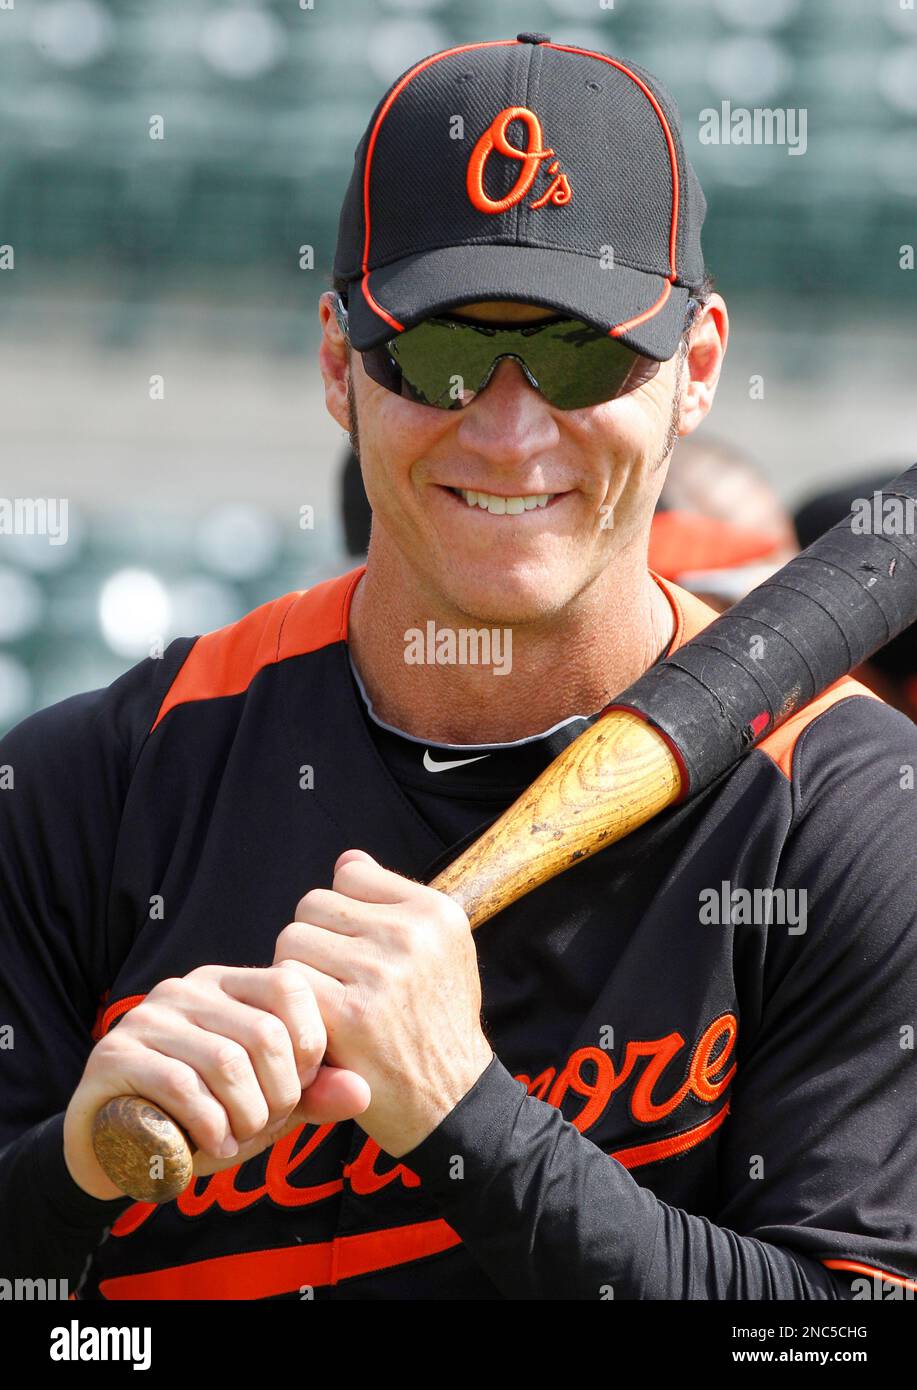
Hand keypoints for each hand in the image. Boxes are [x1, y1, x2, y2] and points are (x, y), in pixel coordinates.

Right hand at [63, 961, 370, 1199]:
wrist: (115, 1146)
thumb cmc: (202, 1118)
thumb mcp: (267, 1106)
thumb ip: (314, 1095)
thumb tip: (363, 1092)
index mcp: (231, 983)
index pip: (291, 986)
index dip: (310, 1045)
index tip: (300, 1090)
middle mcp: (190, 988)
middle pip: (265, 1033)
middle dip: (280, 1095)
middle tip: (268, 1125)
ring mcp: (151, 1016)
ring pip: (227, 1061)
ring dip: (245, 1116)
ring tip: (240, 1138)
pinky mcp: (116, 1053)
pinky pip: (182, 1086)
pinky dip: (210, 1126)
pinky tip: (214, 1146)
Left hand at [273, 850, 493, 1157]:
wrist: (453, 1103)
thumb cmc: (436, 1024)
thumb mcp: (443, 952)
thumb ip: (394, 904)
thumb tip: (347, 860)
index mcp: (436, 912)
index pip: (350, 874)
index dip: (341, 913)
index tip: (355, 948)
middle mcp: (412, 934)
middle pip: (313, 905)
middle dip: (313, 942)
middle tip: (334, 983)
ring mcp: (381, 973)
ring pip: (291, 941)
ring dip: (296, 975)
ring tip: (327, 1005)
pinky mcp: (350, 1015)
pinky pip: (288, 984)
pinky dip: (292, 1009)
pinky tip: (317, 1029)